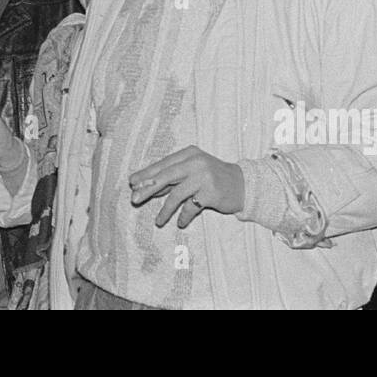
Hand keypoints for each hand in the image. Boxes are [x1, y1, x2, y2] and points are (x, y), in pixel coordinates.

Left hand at [128, 146, 244, 228]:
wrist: (243, 185)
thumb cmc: (212, 178)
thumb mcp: (192, 173)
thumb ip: (172, 179)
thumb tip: (146, 188)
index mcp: (188, 154)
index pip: (163, 164)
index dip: (146, 174)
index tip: (133, 183)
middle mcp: (196, 162)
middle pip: (166, 176)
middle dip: (148, 188)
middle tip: (134, 199)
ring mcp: (204, 176)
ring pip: (177, 194)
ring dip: (165, 210)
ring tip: (158, 221)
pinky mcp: (211, 192)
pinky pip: (191, 207)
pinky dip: (183, 216)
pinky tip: (180, 222)